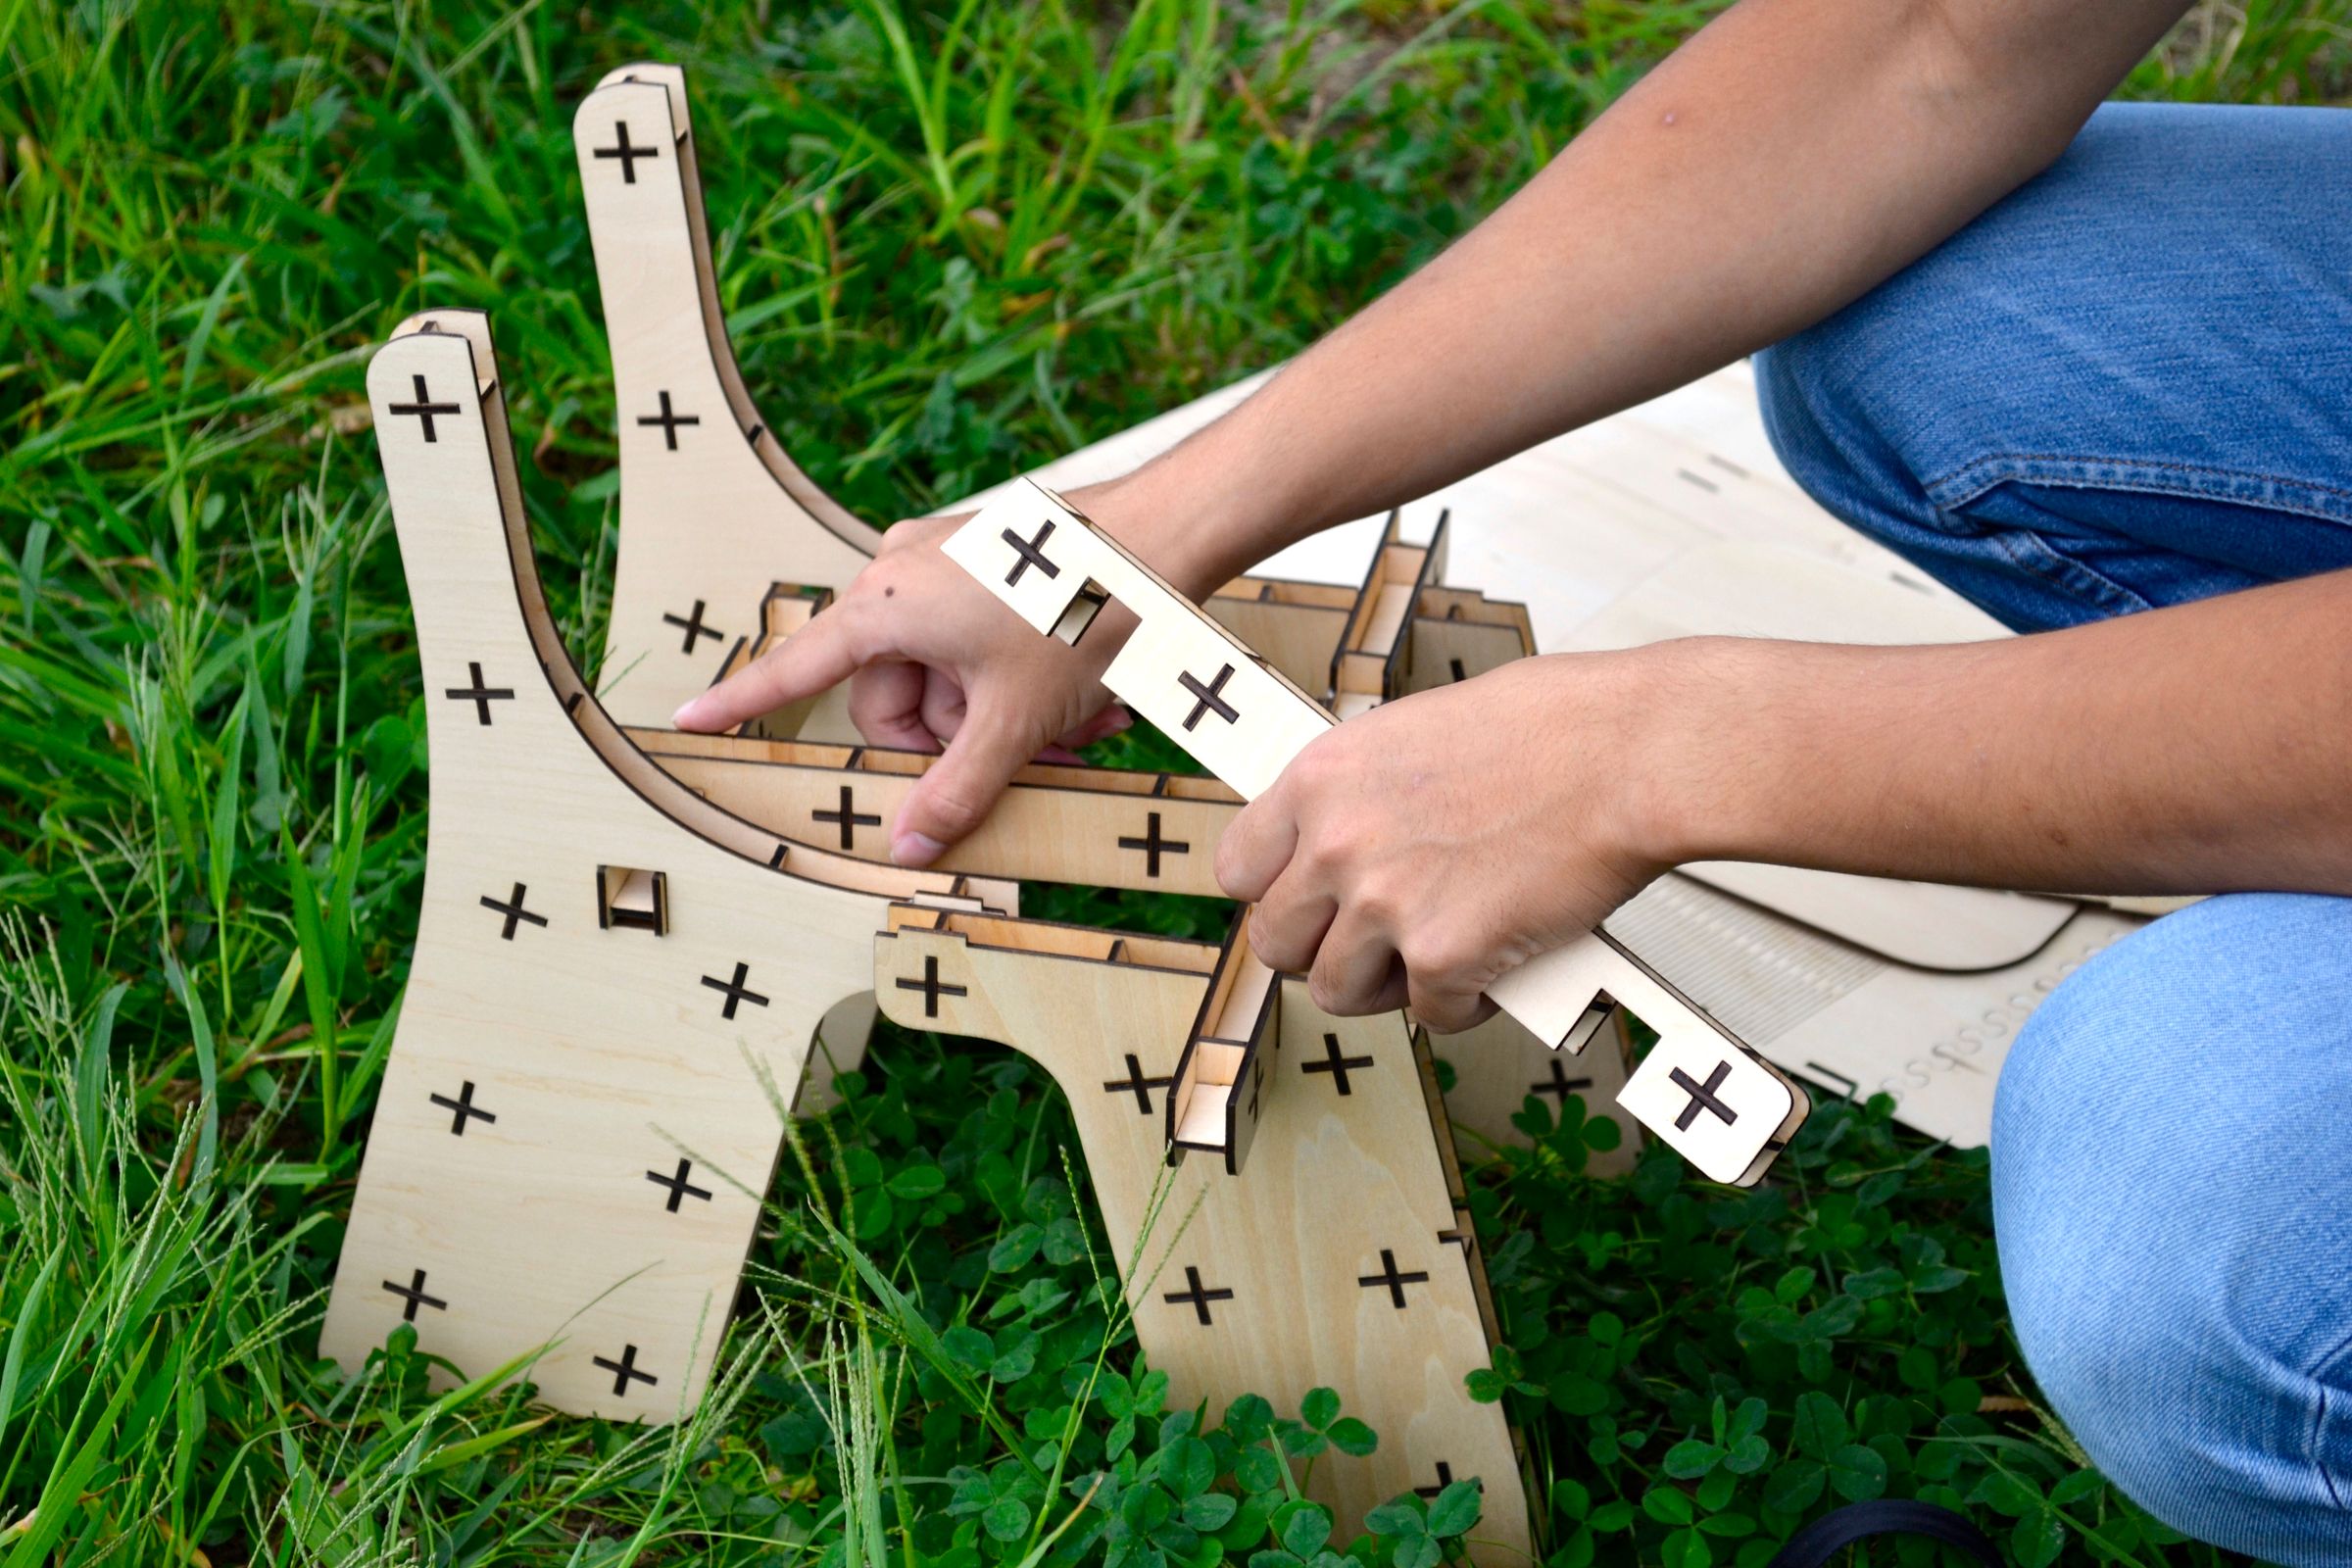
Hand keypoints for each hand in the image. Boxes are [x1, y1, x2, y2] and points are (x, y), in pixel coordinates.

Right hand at [672, 510, 1132, 865]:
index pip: (797, 669)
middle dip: (955, 740)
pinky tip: (1082, 700)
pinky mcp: (986, 560)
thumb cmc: (1086, 615)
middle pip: (893, 696)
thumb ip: (957, 789)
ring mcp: (944, 562)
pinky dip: (1017, 681)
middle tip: (1027, 760)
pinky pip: (975, 641)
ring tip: (1077, 732)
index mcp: (886, 607)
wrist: (1165, 534)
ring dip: (1001, 718)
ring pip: (944, 676)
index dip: (742, 702)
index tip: (688, 720)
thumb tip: (906, 844)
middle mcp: (900, 574)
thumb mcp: (1017, 722)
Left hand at [1214, 652, 1670, 1031]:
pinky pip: (1430, 1014)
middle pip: (1276, 944)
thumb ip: (1362, 794)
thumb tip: (1350, 837)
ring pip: (1338, 992)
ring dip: (1387, 985)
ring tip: (1432, 958)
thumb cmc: (1549, 730)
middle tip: (1371, 942)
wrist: (1626, 755)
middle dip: (1322, 951)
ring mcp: (1385, 904)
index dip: (1273, 895)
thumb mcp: (1413, 732)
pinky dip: (1464, 1001)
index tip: (1303, 903)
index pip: (1237, 869)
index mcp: (1320, 780)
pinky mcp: (1442, 957)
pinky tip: (1495, 964)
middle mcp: (1337, 843)